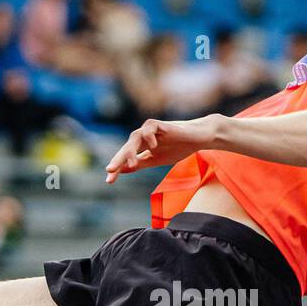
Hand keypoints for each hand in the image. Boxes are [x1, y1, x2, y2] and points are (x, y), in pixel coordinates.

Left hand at [104, 115, 219, 182]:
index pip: (126, 157)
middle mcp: (143, 136)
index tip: (109, 181)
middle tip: (110, 171)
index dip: (117, 167)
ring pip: (135, 137)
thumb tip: (122, 170)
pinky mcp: (162, 124)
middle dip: (118, 159)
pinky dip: (149, 136)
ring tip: (132, 164)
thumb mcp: (156, 160)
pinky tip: (152, 147)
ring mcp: (151, 129)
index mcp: (141, 146)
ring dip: (131, 150)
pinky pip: (150, 127)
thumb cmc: (178, 147)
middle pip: (127, 147)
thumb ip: (140, 163)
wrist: (197, 139)